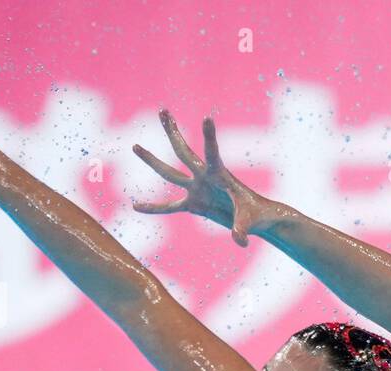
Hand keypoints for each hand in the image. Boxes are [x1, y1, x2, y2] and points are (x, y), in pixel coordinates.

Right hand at [132, 112, 275, 246]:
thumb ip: (241, 229)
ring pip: (170, 173)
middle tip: (162, 110)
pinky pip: (169, 207)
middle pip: (183, 151)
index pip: (212, 152)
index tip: (207, 118)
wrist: (255, 220)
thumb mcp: (248, 221)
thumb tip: (239, 240)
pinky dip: (154, 208)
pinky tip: (136, 205)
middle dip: (172, 132)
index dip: (209, 137)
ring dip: (152, 160)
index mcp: (220, 175)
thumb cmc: (256, 215)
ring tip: (135, 145)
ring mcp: (196, 190)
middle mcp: (204, 177)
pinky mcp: (193, 205)